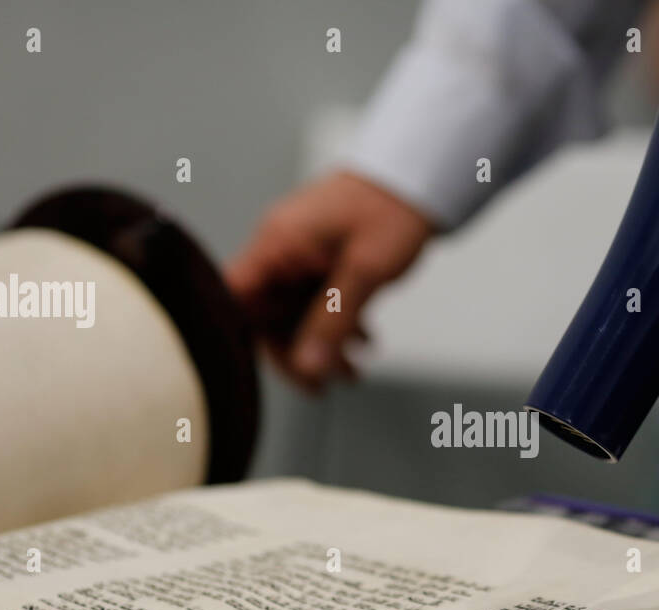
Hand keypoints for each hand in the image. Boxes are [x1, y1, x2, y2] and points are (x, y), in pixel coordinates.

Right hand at [226, 171, 434, 390]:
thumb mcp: (365, 273)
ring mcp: (301, 255)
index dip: (248, 337)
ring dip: (322, 345)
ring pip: (295, 313)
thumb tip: (308, 368)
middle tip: (325, 385)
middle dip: (296, 352)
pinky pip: (317, 302)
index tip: (281, 367)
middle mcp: (281, 249)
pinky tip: (364, 342)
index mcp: (277, 244)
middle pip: (266, 314)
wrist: (421, 175)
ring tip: (353, 372)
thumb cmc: (392, 209)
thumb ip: (332, 322)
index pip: (237, 299)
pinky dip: (337, 326)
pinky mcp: (321, 260)